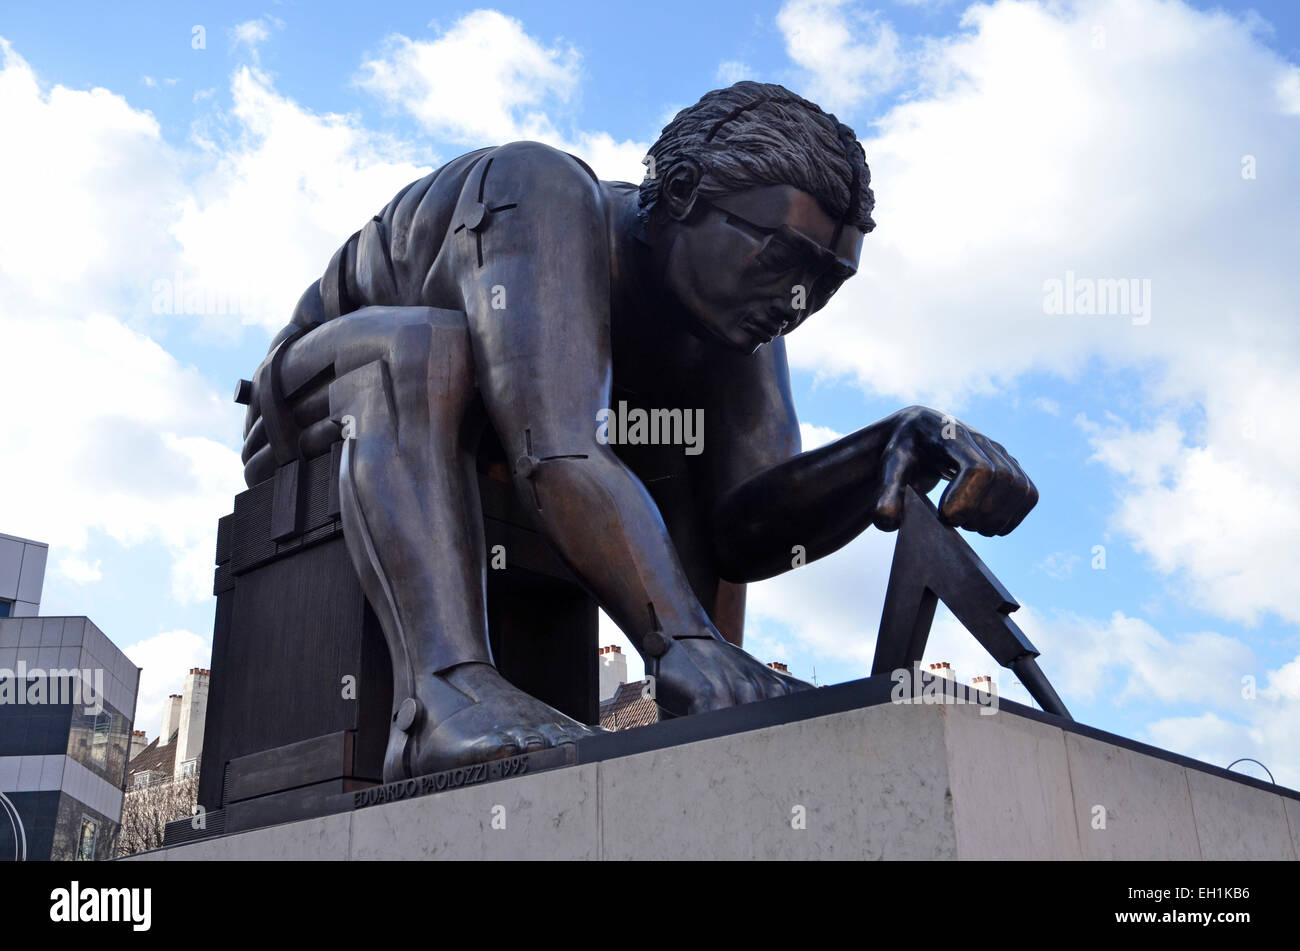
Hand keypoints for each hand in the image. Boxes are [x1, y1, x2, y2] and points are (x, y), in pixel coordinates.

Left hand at [872, 406, 1037, 535]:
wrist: (919, 434)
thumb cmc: (904, 452)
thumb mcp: (889, 468)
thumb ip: (886, 494)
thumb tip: (888, 522)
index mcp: (951, 435)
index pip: (977, 468)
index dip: (966, 499)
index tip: (945, 517)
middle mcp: (981, 440)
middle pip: (1002, 479)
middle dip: (981, 512)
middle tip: (955, 523)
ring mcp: (999, 452)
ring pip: (1020, 487)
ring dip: (999, 517)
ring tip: (972, 526)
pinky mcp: (1010, 465)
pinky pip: (1028, 493)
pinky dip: (1014, 515)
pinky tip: (989, 525)